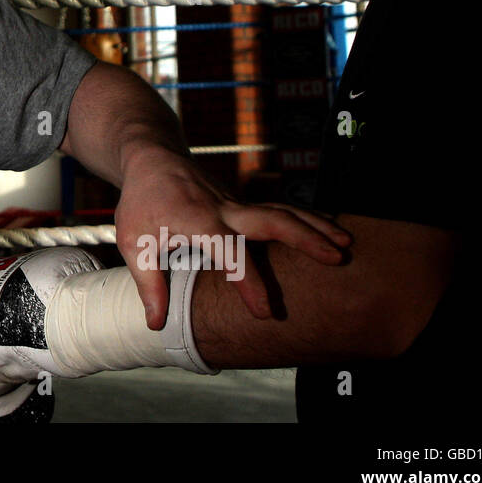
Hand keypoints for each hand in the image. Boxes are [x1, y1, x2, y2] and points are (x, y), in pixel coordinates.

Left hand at [115, 147, 350, 329]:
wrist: (151, 157)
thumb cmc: (141, 201)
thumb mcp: (134, 241)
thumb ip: (149, 284)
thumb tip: (157, 325)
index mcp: (199, 221)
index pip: (232, 254)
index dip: (249, 284)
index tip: (265, 312)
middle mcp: (225, 210)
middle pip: (272, 220)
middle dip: (305, 238)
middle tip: (337, 258)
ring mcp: (236, 204)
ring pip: (282, 211)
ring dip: (315, 225)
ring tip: (347, 244)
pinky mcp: (241, 203)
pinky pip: (277, 211)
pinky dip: (305, 221)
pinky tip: (327, 232)